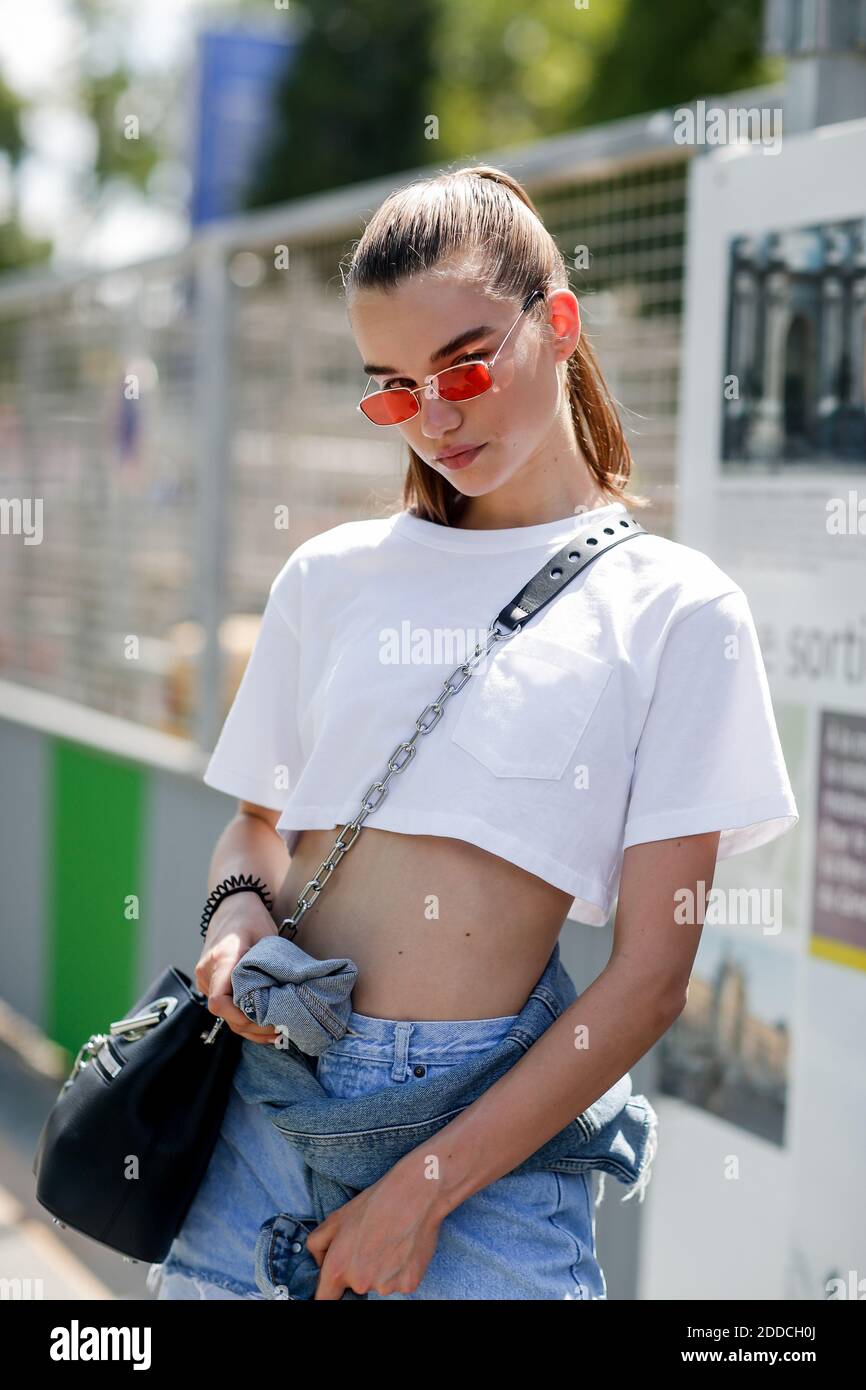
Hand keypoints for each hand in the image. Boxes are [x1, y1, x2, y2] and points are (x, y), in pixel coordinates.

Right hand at [195, 893, 281, 1044]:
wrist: (231, 904)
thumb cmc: (250, 918)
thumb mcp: (267, 938)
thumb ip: (270, 967)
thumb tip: (286, 999)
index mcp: (223, 959)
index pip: (220, 1001)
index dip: (240, 1017)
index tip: (266, 1021)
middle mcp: (207, 971)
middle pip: (224, 1013)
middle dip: (251, 1026)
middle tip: (280, 1031)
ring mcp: (204, 977)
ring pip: (223, 1013)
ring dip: (246, 1025)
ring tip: (275, 1032)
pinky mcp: (207, 981)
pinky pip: (221, 1005)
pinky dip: (239, 1016)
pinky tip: (260, 1023)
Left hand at [306, 1157, 444, 1298]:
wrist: (414, 1195)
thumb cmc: (374, 1203)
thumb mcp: (336, 1218)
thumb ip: (317, 1245)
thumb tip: (320, 1263)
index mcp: (338, 1269)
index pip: (325, 1299)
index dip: (330, 1290)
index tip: (336, 1285)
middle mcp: (360, 1283)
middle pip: (356, 1287)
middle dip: (360, 1270)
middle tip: (371, 1243)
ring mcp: (385, 1286)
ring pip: (379, 1284)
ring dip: (382, 1271)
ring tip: (390, 1242)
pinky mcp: (409, 1285)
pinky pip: (400, 1282)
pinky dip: (401, 1270)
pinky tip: (404, 1248)